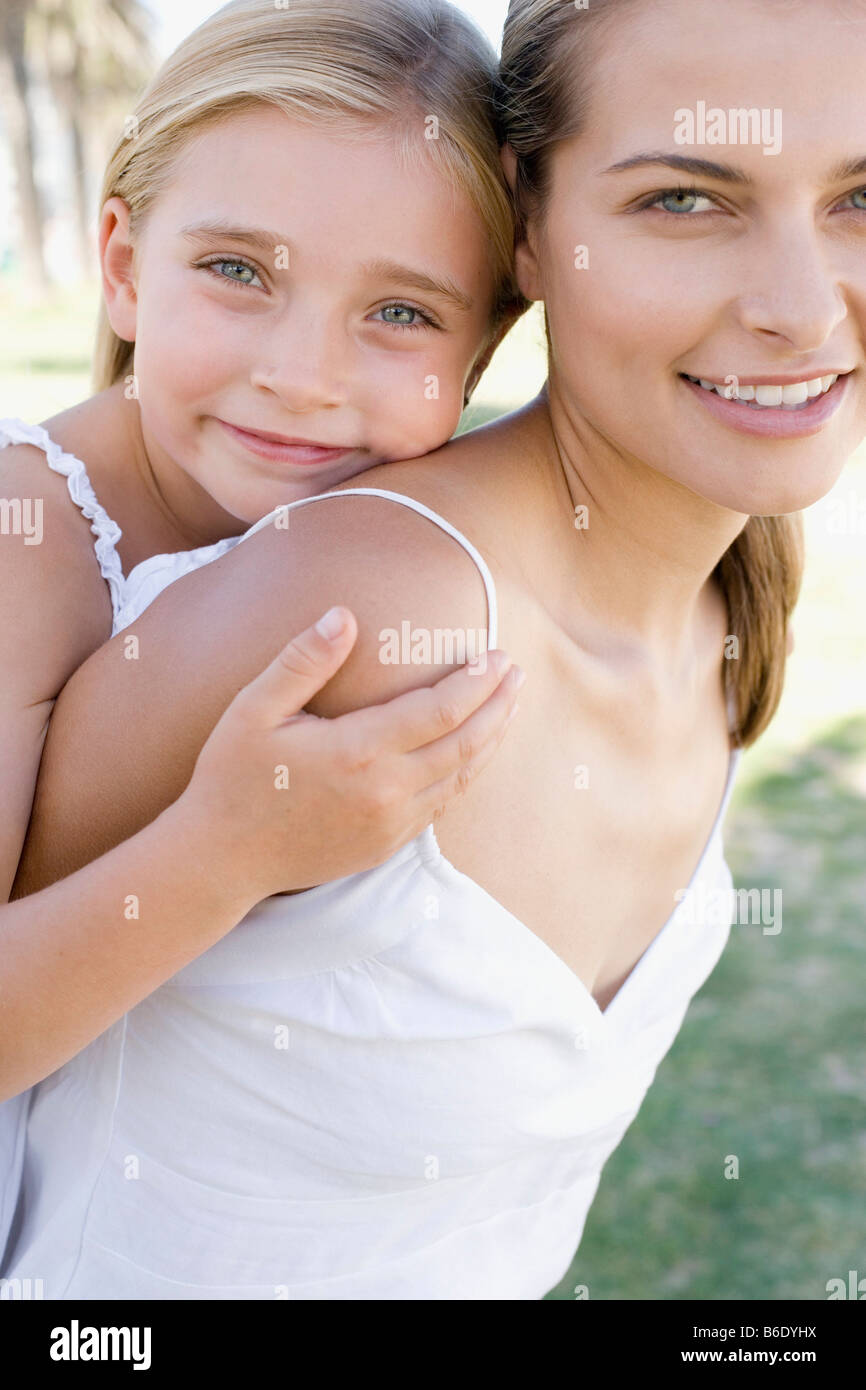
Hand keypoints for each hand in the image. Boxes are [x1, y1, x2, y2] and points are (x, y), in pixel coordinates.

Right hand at [178, 605, 522, 899]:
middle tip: (517, 673)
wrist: (222, 859)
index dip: (476, 681)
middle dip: (498, 704)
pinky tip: (474, 751)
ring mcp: (391, 824)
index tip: (495, 654)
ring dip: (492, 738)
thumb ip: (302, 661)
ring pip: (462, 776)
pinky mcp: (388, 845)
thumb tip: (344, 616)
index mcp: (358, 752)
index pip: (441, 710)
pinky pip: (443, 803)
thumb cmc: (233, 778)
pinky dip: (468, 772)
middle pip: (466, 742)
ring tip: (509, 705)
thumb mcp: (253, 710)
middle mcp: (386, 792)